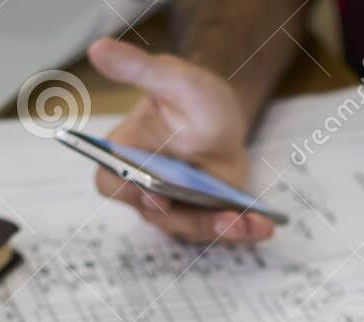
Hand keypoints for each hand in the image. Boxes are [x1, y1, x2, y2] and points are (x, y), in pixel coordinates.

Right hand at [87, 37, 272, 243]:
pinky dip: (242, 231)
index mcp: (126, 157)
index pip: (112, 182)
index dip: (128, 190)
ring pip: (191, 227)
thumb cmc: (188, 96)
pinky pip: (219, 230)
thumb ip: (138, 68)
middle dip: (187, 218)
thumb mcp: (171, 77)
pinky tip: (263, 226)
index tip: (152, 190)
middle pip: (158, 214)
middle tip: (215, 217)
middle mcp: (145, 189)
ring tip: (245, 223)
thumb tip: (99, 49)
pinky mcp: (206, 216)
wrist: (220, 113)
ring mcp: (176, 207)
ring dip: (219, 229)